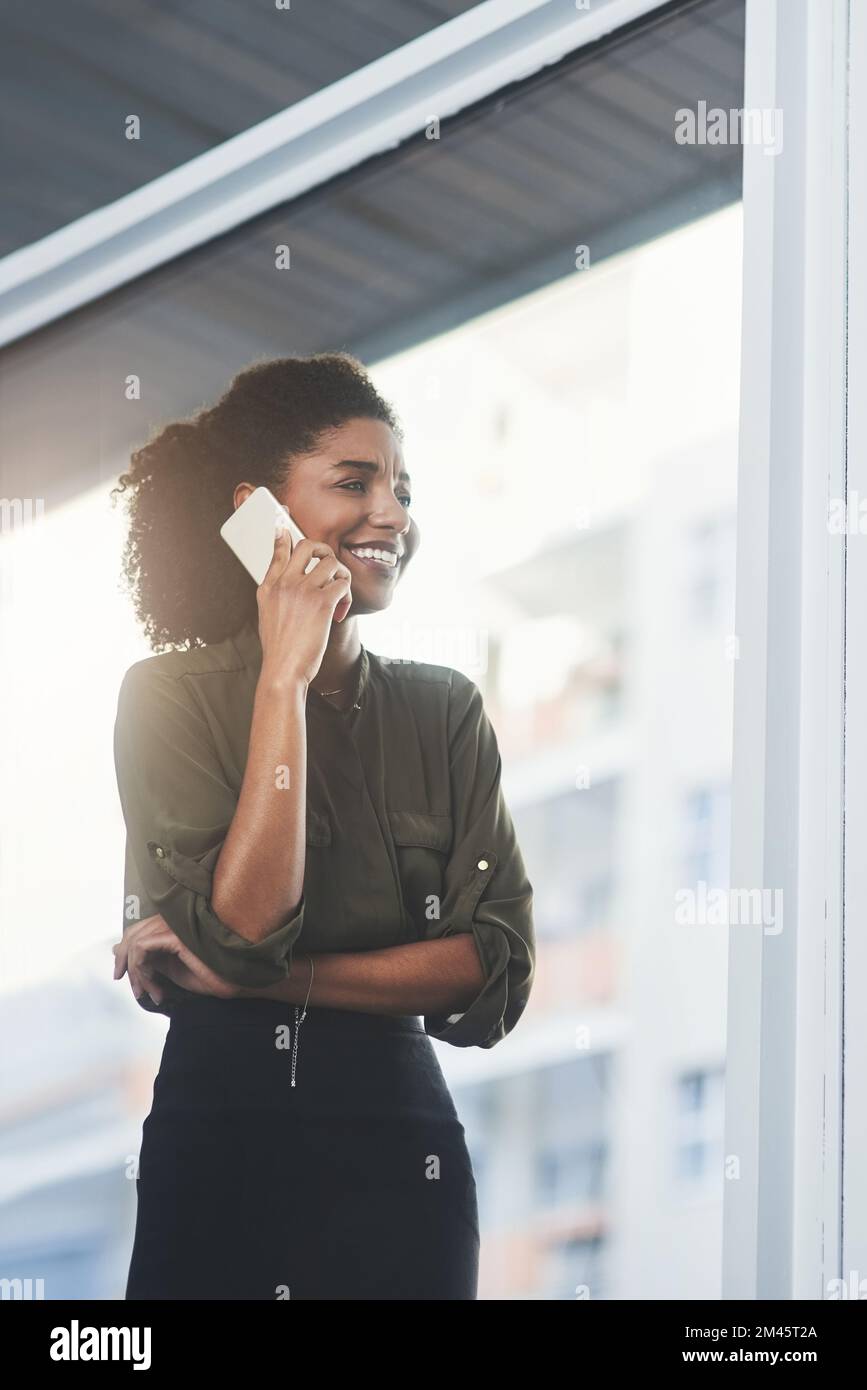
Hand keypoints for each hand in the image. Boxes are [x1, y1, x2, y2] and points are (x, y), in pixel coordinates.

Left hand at [112, 915, 240, 1004]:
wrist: (230, 983)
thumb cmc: (205, 974)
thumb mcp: (167, 967)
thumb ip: (145, 957)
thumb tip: (118, 948)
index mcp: (170, 923)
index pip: (137, 929)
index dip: (124, 952)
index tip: (121, 976)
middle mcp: (171, 919)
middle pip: (133, 933)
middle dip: (125, 962)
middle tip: (133, 989)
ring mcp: (174, 925)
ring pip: (136, 943)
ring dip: (138, 974)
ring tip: (147, 993)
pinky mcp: (175, 937)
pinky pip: (142, 949)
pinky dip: (143, 971)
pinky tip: (154, 986)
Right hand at [256, 526, 352, 687]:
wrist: (283, 670)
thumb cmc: (279, 648)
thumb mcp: (267, 616)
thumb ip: (274, 593)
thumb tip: (285, 581)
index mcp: (268, 587)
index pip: (277, 551)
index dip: (282, 533)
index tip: (284, 521)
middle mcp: (284, 584)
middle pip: (307, 546)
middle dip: (323, 550)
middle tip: (328, 566)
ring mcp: (303, 591)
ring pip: (330, 562)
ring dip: (339, 575)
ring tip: (337, 595)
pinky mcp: (322, 602)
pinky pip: (342, 582)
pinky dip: (345, 593)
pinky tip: (339, 610)